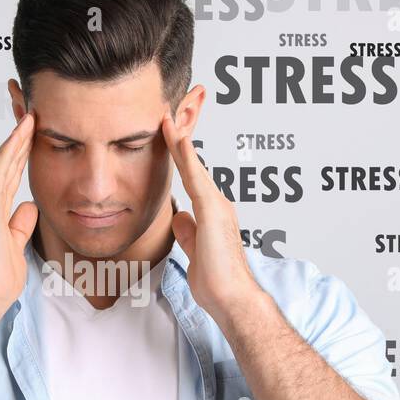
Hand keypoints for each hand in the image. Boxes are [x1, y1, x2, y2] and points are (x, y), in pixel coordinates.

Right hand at [0, 112, 37, 320]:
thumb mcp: (17, 244)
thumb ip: (20, 224)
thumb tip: (29, 206)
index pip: (9, 176)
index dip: (21, 155)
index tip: (33, 135)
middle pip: (5, 164)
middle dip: (19, 140)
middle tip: (31, 115)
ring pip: (1, 162)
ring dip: (15, 138)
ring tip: (29, 116)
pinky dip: (9, 150)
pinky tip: (20, 133)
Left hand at [161, 110, 261, 324]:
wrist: (232, 299)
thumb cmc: (217, 283)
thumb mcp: (194, 252)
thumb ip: (188, 234)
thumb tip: (180, 219)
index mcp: (210, 212)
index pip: (191, 174)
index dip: (181, 149)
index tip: (170, 127)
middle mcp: (216, 202)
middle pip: (194, 160)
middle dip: (185, 130)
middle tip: (180, 100)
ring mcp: (216, 204)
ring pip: (192, 161)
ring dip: (180, 134)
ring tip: (167, 109)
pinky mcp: (212, 209)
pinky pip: (194, 175)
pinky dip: (184, 153)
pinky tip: (174, 134)